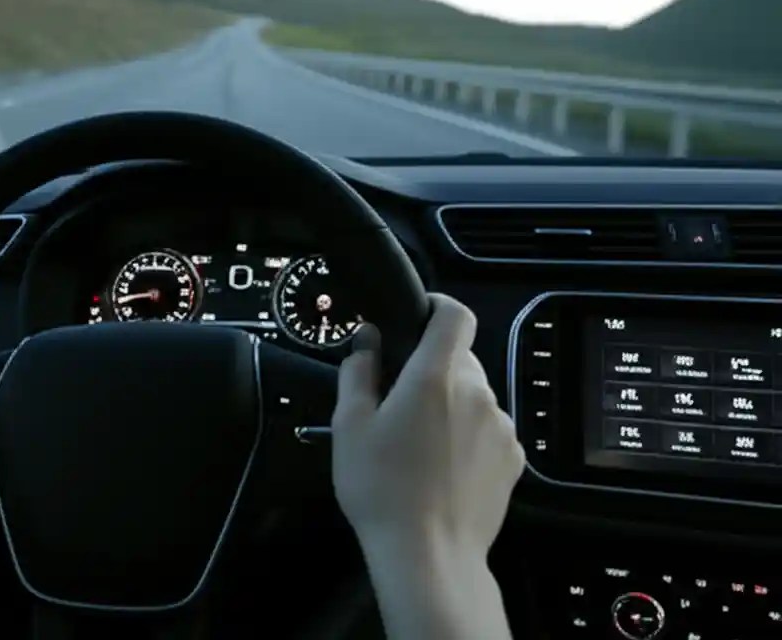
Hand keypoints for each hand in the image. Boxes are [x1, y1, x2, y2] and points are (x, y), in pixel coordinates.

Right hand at [331, 294, 523, 558]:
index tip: (419, 317)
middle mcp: (477, 393)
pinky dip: (469, 435)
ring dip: (451, 405)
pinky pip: (489, 429)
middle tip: (398, 403)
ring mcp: (501, 426)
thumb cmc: (381, 489)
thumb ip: (358, 372)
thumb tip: (368, 340)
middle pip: (460, 359)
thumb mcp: (349, 427)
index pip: (455, 315)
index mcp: (435, 376)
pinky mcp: (514, 458)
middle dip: (432, 370)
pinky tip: (444, 467)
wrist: (430, 555)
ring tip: (420, 444)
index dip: (438, 308)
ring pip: (474, 396)